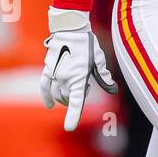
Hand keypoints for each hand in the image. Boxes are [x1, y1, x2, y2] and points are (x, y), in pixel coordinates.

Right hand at [40, 8, 116, 131]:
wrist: (70, 28)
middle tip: (86, 86)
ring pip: (57, 94)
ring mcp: (55, 74)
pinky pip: (44, 86)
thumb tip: (112, 89)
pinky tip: (49, 104)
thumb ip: (104, 76)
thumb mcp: (99, 59)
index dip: (73, 116)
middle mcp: (65, 78)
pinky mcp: (48, 68)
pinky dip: (46, 96)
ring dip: (65, 96)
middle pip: (67, 98)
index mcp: (79, 78)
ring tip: (74, 87)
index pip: (76, 102)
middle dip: (75, 98)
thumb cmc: (87, 43)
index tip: (69, 128)